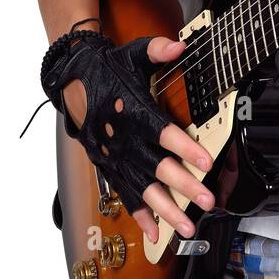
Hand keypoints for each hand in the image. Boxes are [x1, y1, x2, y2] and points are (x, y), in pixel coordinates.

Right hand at [54, 34, 215, 243]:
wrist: (71, 83)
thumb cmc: (109, 69)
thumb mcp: (133, 53)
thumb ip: (158, 50)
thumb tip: (179, 46)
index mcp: (134, 112)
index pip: (163, 133)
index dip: (185, 147)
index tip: (206, 160)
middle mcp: (124, 140)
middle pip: (158, 168)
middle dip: (184, 187)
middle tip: (207, 201)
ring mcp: (115, 157)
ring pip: (143, 189)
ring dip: (166, 210)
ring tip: (186, 227)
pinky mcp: (108, 166)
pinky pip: (124, 194)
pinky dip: (138, 214)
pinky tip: (153, 231)